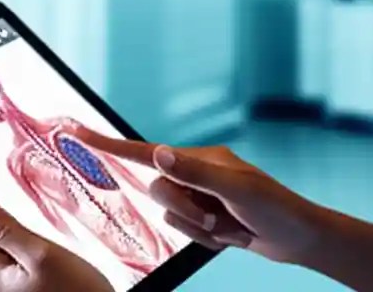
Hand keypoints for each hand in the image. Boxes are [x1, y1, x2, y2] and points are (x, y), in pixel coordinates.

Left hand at [0, 196, 111, 291]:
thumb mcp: (42, 254)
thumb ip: (6, 229)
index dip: (7, 219)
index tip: (29, 223)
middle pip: (0, 247)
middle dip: (25, 240)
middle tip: (51, 251)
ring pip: (17, 260)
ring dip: (36, 255)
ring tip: (59, 266)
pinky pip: (28, 274)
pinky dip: (44, 269)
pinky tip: (61, 277)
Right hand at [70, 126, 320, 265]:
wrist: (297, 237)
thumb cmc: (273, 207)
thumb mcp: (235, 189)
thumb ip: (193, 172)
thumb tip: (157, 153)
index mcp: (200, 157)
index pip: (145, 150)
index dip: (108, 144)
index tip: (75, 132)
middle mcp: (195, 173)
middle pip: (159, 191)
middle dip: (186, 210)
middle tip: (218, 217)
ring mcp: (199, 196)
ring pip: (170, 214)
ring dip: (201, 229)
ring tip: (231, 227)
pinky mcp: (204, 216)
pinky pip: (185, 232)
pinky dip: (208, 240)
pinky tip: (232, 235)